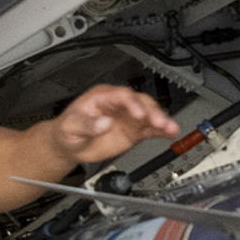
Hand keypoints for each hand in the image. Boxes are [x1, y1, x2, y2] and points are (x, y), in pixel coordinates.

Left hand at [46, 85, 182, 169]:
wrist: (70, 144)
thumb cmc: (68, 129)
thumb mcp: (71, 126)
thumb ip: (87, 125)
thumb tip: (103, 123)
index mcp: (103, 97)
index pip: (122, 95)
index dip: (132, 103)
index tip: (138, 114)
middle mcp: (119, 104)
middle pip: (140, 102)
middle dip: (151, 112)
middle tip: (159, 122)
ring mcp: (128, 117)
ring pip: (149, 114)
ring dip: (161, 120)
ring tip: (171, 128)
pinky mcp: (133, 131)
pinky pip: (150, 129)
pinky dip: (161, 131)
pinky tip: (171, 133)